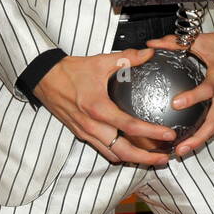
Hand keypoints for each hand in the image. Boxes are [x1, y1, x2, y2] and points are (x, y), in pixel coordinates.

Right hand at [33, 49, 175, 165]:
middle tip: (165, 158)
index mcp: (98, 108)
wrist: (44, 79)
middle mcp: (92, 126)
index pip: (130, 126)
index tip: (169, 135)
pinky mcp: (81, 134)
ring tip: (152, 157)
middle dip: (146, 158)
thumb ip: (127, 59)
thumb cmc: (70, 71)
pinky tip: (130, 150)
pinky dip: (119, 154)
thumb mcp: (100, 61)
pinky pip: (103, 151)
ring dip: (134, 159)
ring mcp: (86, 133)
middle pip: (124, 152)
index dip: (152, 133)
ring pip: (113, 156)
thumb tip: (149, 54)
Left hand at [147, 28, 213, 157]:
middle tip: (180, 147)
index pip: (208, 89)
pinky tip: (191, 139)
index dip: (193, 97)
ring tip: (182, 150)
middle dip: (198, 137)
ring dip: (200, 140)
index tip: (175, 104)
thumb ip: (175, 43)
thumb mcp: (201, 40)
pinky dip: (205, 133)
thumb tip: (153, 45)